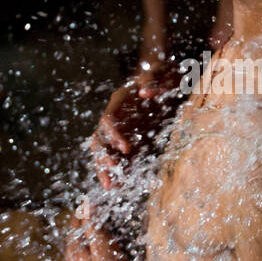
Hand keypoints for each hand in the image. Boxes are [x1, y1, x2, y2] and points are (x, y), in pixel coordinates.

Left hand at [65, 208, 131, 260]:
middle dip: (91, 225)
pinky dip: (100, 256)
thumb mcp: (105, 251)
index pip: (76, 223)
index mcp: (73, 253)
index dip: (86, 210)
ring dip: (96, 241)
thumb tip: (86, 205)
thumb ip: (94, 228)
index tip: (97, 200)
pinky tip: (112, 259)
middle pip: (79, 238)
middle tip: (105, 214)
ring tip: (111, 234)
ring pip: (86, 252)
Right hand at [89, 65, 180, 188]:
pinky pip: (120, 155)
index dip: (113, 135)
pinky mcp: (129, 136)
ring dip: (105, 168)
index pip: (108, 120)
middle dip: (103, 159)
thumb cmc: (160, 72)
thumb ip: (152, 82)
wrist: (161, 74)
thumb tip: (144, 93)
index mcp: (119, 101)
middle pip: (100, 140)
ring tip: (110, 188)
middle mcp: (115, 116)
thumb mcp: (161, 73)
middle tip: (110, 178)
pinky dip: (120, 169)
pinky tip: (122, 184)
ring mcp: (120, 128)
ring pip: (105, 151)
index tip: (126, 149)